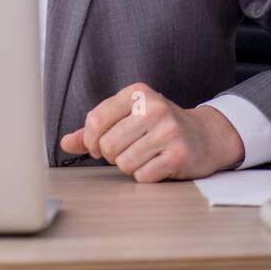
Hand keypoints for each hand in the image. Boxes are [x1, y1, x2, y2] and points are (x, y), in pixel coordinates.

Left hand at [59, 82, 244, 180]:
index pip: (95, 119)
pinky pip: (143, 176)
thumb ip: (95, 128)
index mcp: (137, 93)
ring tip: (144, 155)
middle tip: (126, 150)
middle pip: (108, 145)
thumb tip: (65, 142)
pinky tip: (156, 164)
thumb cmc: (159, 126)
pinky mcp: (178, 155)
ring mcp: (168, 131)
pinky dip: (145, 175)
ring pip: (124, 163)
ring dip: (129, 166)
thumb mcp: (128, 116)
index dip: (90, 140)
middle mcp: (153, 108)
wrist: (205, 136)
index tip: (97, 145)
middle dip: (112, 155)